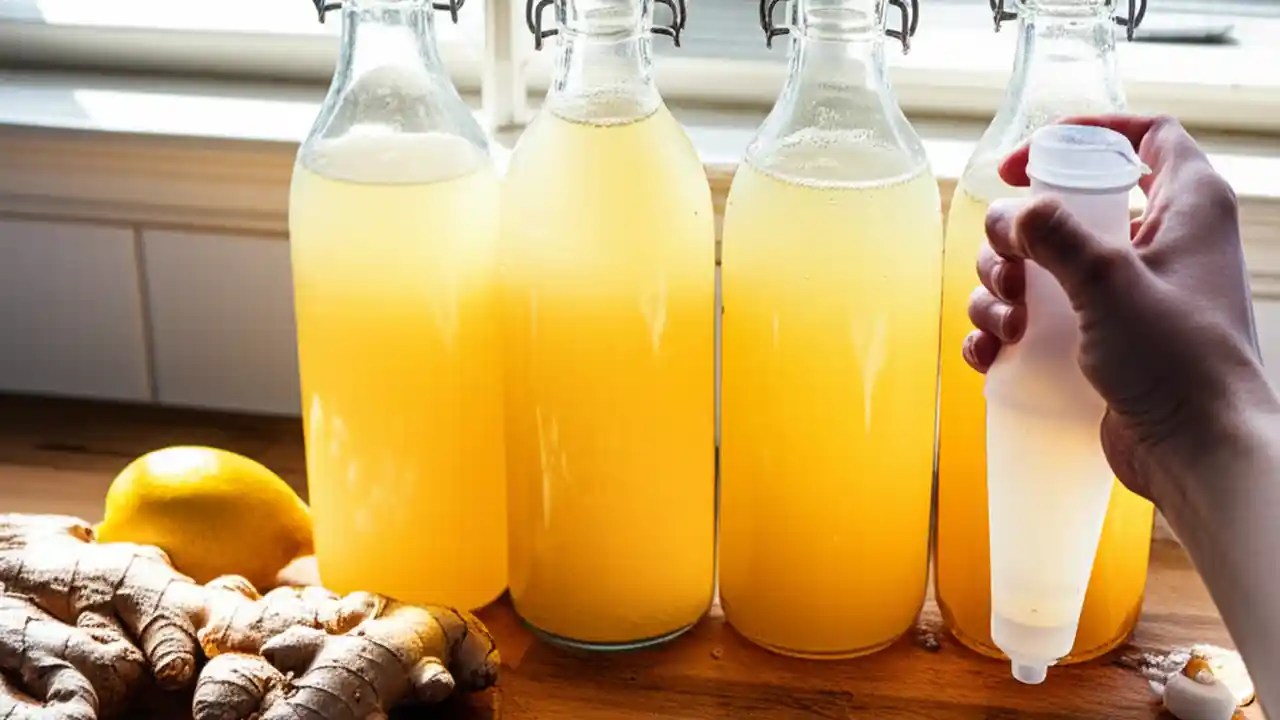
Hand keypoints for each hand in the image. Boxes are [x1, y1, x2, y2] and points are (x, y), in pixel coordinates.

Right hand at [963, 114, 1273, 501]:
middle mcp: (1158, 245)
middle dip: (1016, 238)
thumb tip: (1010, 213)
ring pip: (1040, 266)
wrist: (1199, 452)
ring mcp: (1127, 296)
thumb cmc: (1177, 360)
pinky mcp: (1102, 343)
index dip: (1084, 134)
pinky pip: (1037, 320)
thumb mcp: (1110, 281)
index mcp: (1185, 208)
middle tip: (1007, 268)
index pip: (1143, 134)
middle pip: (1066, 207)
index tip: (1025, 165)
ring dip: (1002, 290)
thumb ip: (1055, 234)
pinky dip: (1005, 331)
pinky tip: (992, 353)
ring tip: (1008, 324)